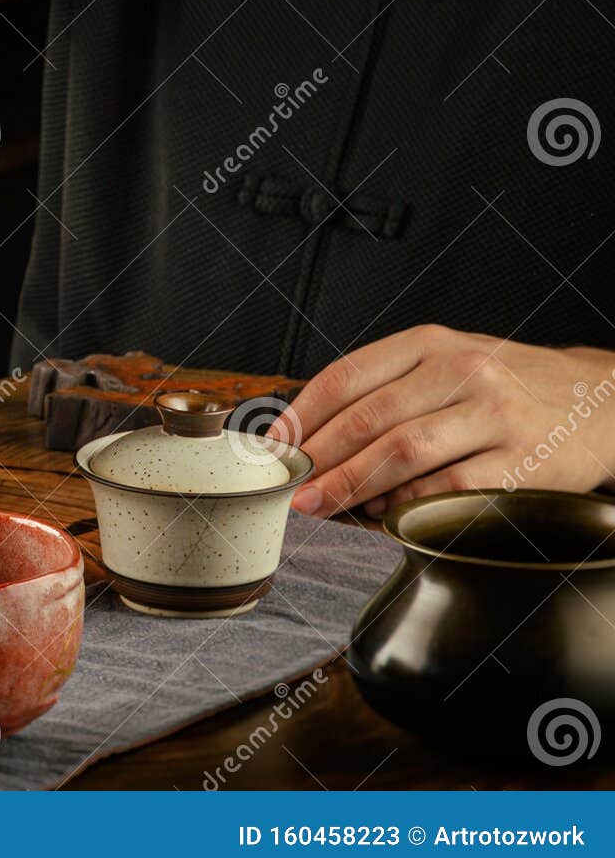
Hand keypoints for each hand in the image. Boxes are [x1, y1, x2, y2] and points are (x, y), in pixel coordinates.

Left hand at [270, 325, 614, 517]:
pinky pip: (449, 486)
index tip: (274, 448)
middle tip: (290, 486)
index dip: (302, 416)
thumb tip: (314, 435)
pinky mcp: (520, 459)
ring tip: (322, 503)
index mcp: (431, 344)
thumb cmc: (508, 386)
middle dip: (319, 458)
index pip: (347, 376)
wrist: (601, 400)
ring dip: (352, 484)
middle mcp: (461, 371)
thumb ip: (389, 389)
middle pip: (368, 418)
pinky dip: (408, 502)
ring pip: (402, 452)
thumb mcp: (449, 363)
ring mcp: (493, 413)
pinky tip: (385, 512)